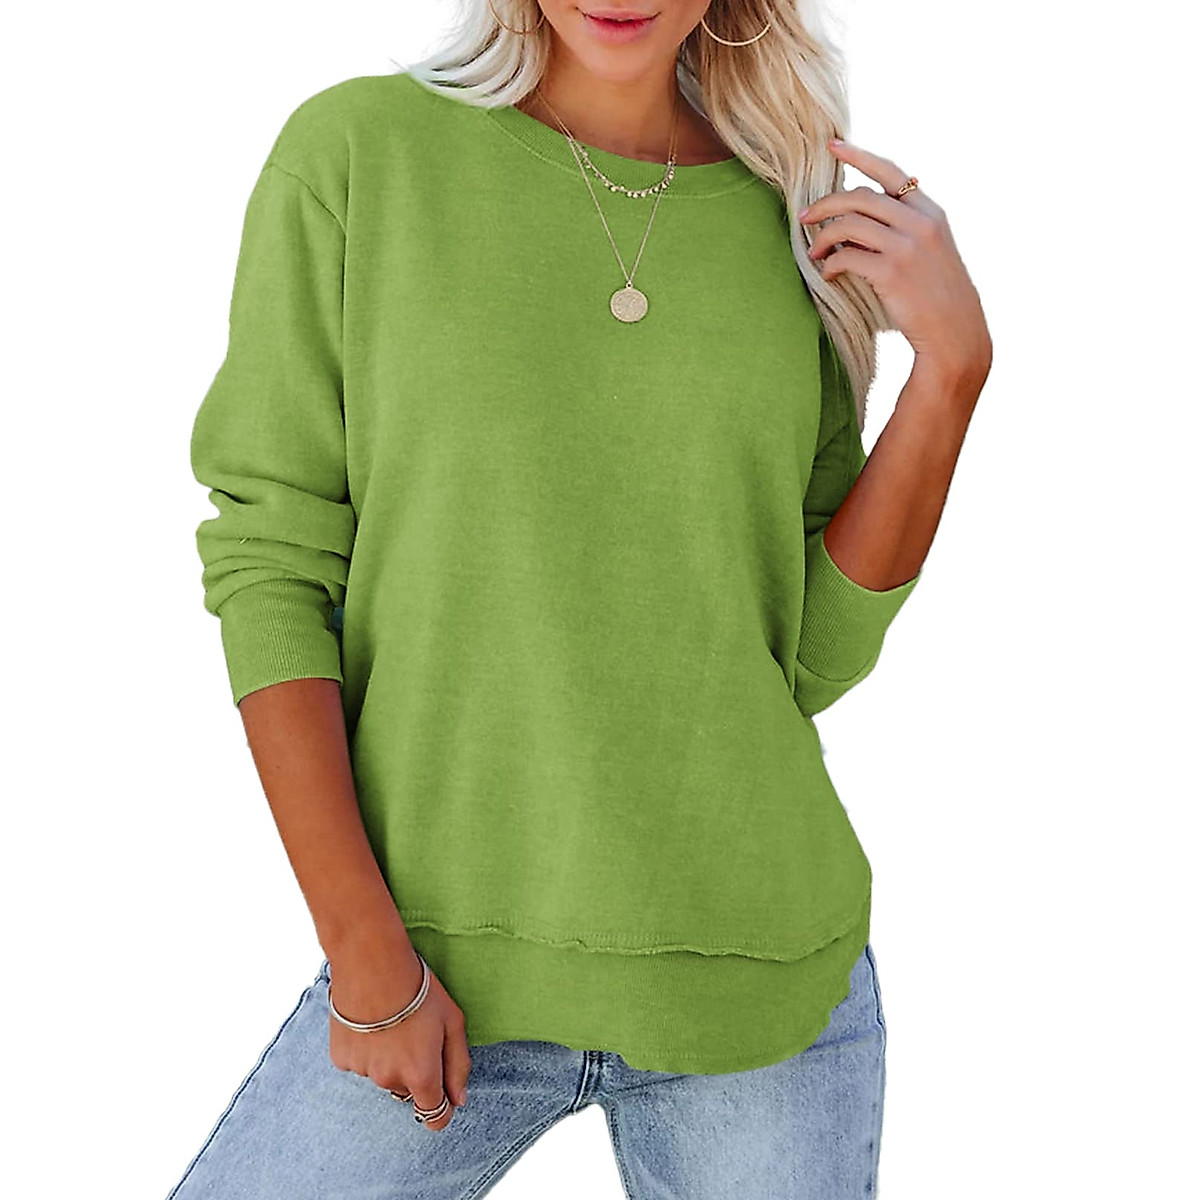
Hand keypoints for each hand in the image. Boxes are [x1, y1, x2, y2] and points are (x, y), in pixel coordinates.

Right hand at [326, 941, 469, 1131]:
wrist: (371, 963)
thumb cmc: (418, 989)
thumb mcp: (453, 1021)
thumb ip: (458, 1065)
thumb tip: (458, 1099)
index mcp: (421, 1075)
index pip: (434, 1117)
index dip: (441, 1105)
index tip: (441, 1086)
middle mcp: (390, 1080)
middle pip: (408, 1090)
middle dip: (415, 1070)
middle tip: (414, 1033)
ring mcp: (363, 1071)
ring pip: (383, 1074)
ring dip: (389, 1057)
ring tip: (390, 1020)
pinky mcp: (342, 1059)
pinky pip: (360, 1062)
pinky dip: (366, 1049)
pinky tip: (369, 1021)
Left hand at [799, 138, 991, 390]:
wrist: (956, 332)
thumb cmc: (938, 295)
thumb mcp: (934, 249)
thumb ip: (909, 226)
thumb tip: (865, 213)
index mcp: (930, 212)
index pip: (890, 173)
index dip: (858, 156)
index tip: (832, 146)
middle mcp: (919, 223)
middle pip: (859, 197)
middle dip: (825, 204)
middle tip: (804, 216)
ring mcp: (906, 247)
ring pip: (848, 224)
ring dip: (823, 238)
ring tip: (815, 253)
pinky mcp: (890, 272)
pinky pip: (846, 257)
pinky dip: (830, 264)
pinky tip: (828, 274)